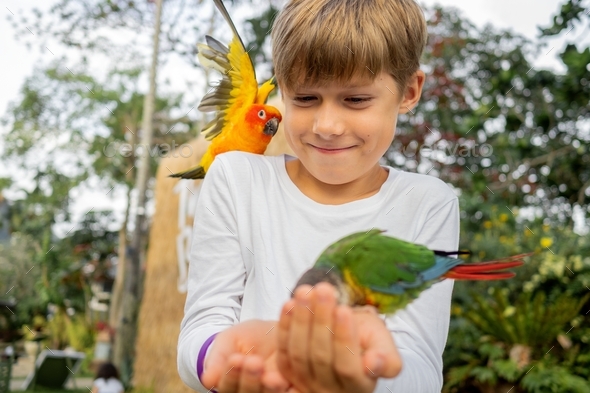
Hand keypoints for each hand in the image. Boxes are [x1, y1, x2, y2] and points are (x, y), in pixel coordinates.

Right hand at [201, 320, 290, 392]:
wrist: (276, 332)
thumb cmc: (246, 337)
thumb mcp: (229, 342)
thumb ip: (218, 359)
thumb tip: (208, 379)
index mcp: (232, 386)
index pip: (228, 387)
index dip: (231, 375)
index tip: (235, 359)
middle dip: (250, 380)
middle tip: (254, 362)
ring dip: (270, 388)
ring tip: (272, 376)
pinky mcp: (294, 390)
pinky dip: (292, 390)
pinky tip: (290, 381)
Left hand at [277, 283, 401, 392]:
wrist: (344, 333)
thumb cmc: (367, 339)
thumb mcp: (383, 344)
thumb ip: (387, 358)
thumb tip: (374, 363)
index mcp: (358, 386)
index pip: (348, 367)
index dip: (344, 338)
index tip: (344, 310)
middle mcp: (330, 391)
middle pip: (321, 358)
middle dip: (321, 321)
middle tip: (323, 291)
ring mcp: (306, 384)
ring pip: (299, 354)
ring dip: (300, 320)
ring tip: (305, 292)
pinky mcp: (288, 373)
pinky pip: (283, 350)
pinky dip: (284, 326)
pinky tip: (289, 303)